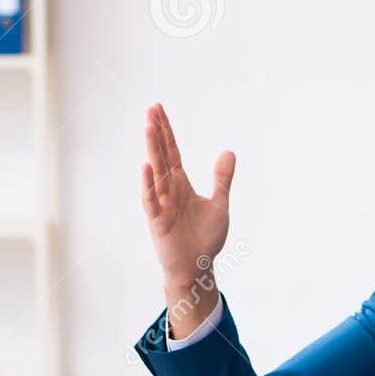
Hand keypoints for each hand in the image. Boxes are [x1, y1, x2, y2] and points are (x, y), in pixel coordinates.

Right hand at [140, 103, 235, 338]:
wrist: (198, 267)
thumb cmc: (205, 238)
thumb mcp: (219, 204)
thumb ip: (221, 178)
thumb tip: (228, 151)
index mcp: (181, 184)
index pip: (171, 151)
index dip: (166, 131)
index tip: (158, 109)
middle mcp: (168, 190)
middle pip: (161, 156)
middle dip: (156, 133)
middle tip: (150, 109)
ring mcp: (161, 204)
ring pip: (155, 172)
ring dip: (152, 150)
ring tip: (148, 127)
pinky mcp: (158, 221)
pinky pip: (151, 200)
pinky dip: (148, 184)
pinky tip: (146, 166)